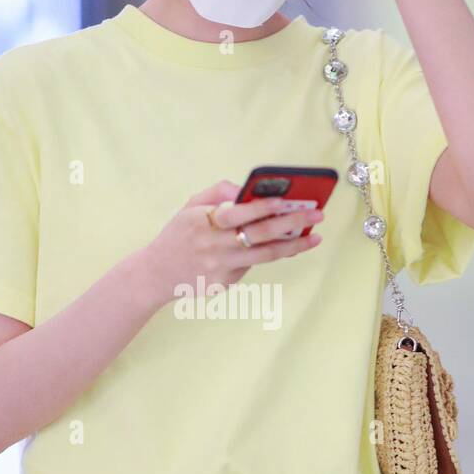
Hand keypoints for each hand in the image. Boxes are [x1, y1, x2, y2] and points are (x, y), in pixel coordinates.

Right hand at [140, 179, 323, 305]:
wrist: (155, 274)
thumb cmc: (179, 234)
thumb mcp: (190, 205)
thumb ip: (219, 192)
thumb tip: (249, 190)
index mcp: (204, 221)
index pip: (241, 212)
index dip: (267, 205)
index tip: (291, 200)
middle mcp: (214, 246)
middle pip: (261, 234)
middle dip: (293, 223)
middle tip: (318, 215)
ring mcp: (220, 268)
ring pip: (265, 255)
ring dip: (294, 246)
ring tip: (315, 237)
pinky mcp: (224, 284)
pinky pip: (251, 266)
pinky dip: (268, 254)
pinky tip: (285, 246)